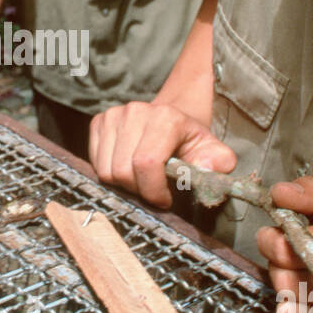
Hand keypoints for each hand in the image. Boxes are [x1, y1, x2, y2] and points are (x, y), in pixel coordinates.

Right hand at [90, 101, 235, 207]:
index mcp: (165, 118)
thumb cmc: (190, 139)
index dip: (153, 190)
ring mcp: (113, 115)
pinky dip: (110, 174)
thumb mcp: (212, 150)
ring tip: (141, 179)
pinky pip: (95, 163)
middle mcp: (135, 112)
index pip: (146, 163)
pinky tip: (128, 168)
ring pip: (105, 170)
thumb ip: (218, 162)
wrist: (173, 114)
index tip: (165, 200)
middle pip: (122, 171)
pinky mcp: (99, 122)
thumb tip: (206, 169)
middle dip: (138, 190)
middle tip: (153, 190)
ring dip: (123, 185)